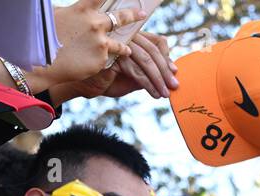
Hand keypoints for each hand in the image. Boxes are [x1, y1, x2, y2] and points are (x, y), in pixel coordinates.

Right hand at [38, 0, 139, 86]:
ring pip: (119, 43)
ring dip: (125, 46)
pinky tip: (99, 64)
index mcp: (82, 10)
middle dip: (133, 15)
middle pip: (120, 17)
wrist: (44, 63)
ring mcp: (100, 42)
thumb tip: (69, 11)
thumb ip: (70, 13)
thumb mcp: (56, 17)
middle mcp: (95, 24)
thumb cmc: (44, 38)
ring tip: (129, 49)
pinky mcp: (102, 59)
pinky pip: (108, 59)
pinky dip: (105, 61)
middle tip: (142, 14)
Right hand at [55, 32, 178, 102]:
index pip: (157, 42)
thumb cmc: (108, 81)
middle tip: (174, 86)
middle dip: (166, 71)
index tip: (174, 72)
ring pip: (146, 60)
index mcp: (133, 38)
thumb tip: (169, 76)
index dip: (167, 57)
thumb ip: (148, 73)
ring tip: (164, 94)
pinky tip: (153, 93)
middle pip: (153, 51)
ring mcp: (119, 44)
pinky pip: (135, 69)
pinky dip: (147, 83)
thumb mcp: (132, 77)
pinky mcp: (113, 55)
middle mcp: (127, 37)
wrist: (84, 86)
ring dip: (158, 79)